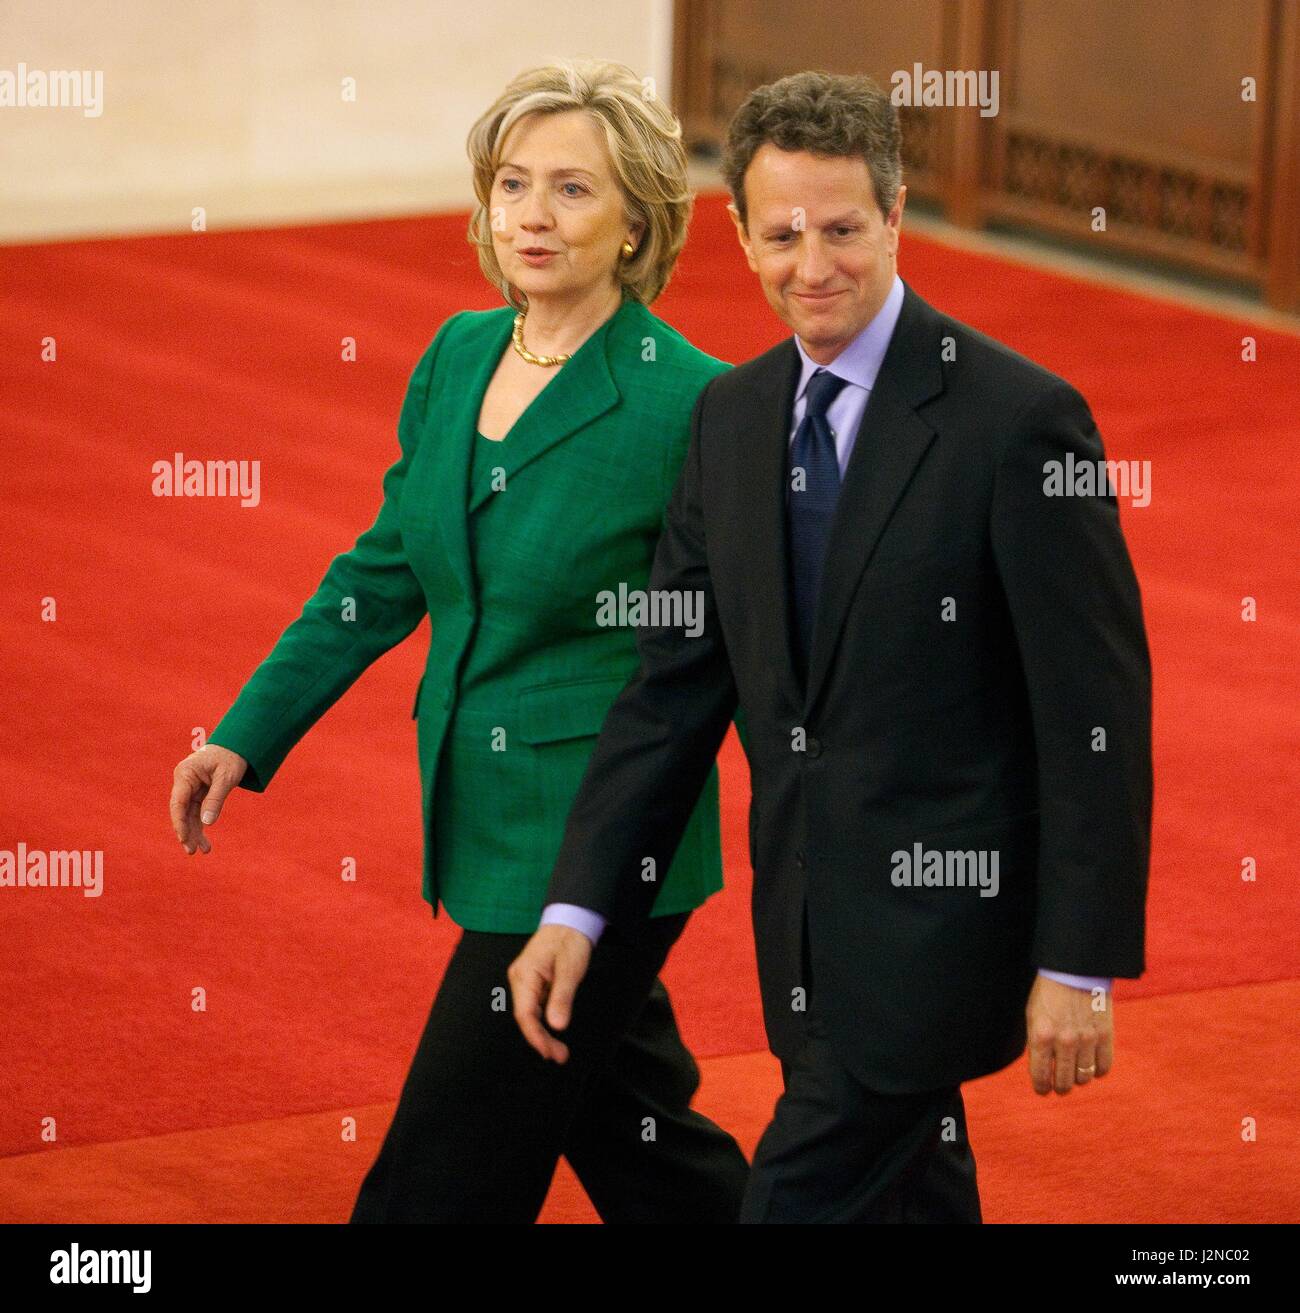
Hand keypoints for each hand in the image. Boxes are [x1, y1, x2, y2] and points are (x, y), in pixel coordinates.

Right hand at [170, 744, 246, 853]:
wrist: (237, 746)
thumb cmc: (231, 758)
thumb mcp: (226, 778)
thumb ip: (216, 799)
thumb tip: (207, 822)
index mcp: (185, 774)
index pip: (178, 802)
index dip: (179, 822)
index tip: (184, 838)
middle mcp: (184, 782)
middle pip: (181, 811)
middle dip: (186, 832)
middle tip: (192, 851)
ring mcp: (189, 788)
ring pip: (188, 815)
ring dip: (195, 832)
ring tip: (204, 851)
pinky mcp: (197, 793)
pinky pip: (196, 812)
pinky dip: (201, 825)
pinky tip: (205, 842)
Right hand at [508, 925, 593, 1063]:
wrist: (569, 921)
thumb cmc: (569, 941)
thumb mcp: (570, 970)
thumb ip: (562, 997)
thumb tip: (557, 1026)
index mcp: (525, 974)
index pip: (525, 1014)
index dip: (536, 1036)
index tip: (550, 1052)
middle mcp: (519, 979)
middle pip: (525, 1017)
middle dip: (541, 1039)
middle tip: (560, 1056)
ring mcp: (524, 981)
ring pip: (529, 1014)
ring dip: (542, 1033)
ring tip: (559, 1051)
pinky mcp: (531, 982)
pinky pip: (534, 1007)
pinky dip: (543, 1022)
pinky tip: (553, 1033)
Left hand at [1026, 974, 1113, 1094]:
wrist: (1075, 970)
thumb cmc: (1049, 993)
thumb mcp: (1033, 1017)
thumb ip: (1037, 1044)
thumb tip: (1042, 1069)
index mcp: (1041, 1036)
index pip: (1040, 1076)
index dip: (1041, 1088)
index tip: (1043, 1089)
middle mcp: (1064, 1042)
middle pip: (1064, 1082)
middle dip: (1060, 1087)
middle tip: (1059, 1086)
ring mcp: (1087, 1040)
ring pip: (1084, 1078)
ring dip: (1078, 1079)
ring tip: (1075, 1072)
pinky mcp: (1105, 1036)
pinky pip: (1104, 1068)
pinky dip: (1098, 1071)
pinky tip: (1092, 1065)